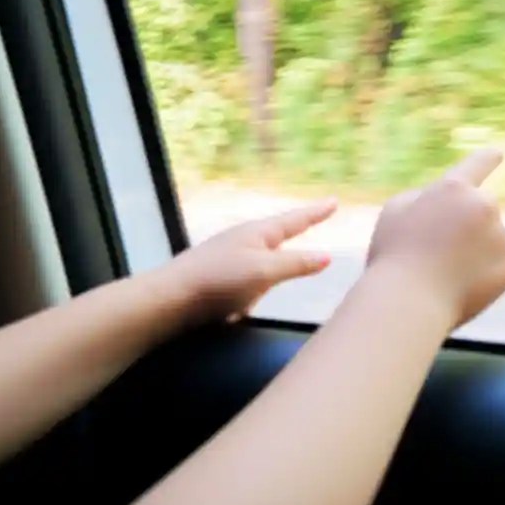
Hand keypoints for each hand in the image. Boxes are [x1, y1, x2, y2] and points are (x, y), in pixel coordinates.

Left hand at [147, 199, 336, 325]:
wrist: (171, 298)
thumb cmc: (220, 281)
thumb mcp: (265, 272)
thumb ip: (297, 264)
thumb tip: (328, 256)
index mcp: (258, 234)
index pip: (296, 220)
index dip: (316, 212)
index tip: (334, 201)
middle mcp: (244, 241)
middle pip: (278, 234)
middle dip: (296, 228)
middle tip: (315, 217)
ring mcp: (229, 258)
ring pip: (262, 258)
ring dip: (276, 260)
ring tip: (286, 257)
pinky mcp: (218, 278)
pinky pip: (246, 279)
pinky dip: (253, 286)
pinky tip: (247, 302)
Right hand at [365, 149, 504, 329]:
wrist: (410, 303)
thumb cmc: (395, 255)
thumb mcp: (396, 212)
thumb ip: (425, 197)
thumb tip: (448, 201)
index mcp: (454, 189)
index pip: (476, 166)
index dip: (486, 159)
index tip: (497, 153)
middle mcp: (485, 206)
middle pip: (480, 210)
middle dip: (466, 224)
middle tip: (437, 250)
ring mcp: (501, 238)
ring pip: (490, 240)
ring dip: (473, 250)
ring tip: (443, 272)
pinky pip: (497, 266)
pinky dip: (482, 274)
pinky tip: (459, 285)